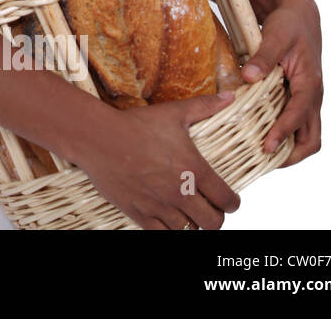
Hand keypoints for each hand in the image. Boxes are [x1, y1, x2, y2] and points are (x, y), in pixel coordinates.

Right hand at [77, 91, 240, 229]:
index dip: (232, 203)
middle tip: (208, 209)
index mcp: (194, 170)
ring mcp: (159, 206)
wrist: (97, 137)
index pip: (228, 201)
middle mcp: (181, 192)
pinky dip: (169, 230)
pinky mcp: (139, 213)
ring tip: (187, 214)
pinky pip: (163, 235)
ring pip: (190, 231)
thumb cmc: (135, 124)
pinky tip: (167, 220)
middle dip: (215, 217)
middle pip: (213, 223)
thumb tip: (230, 96)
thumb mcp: (173, 113)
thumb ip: (204, 106)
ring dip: (192, 224)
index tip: (228, 200)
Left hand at [241, 0, 321, 164]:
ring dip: (287, 149)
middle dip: (292, 155)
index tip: (267, 146)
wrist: (298, 17)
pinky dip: (281, 136)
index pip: (299, 115)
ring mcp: (306, 99)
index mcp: (310, 83)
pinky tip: (257, 137)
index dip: (283, 132)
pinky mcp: (296, 98)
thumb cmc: (288, 25)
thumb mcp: (275, 36)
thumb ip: (262, 56)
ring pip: (305, 135)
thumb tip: (248, 77)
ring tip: (259, 158)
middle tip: (264, 163)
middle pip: (312, 138)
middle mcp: (312, 96)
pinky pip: (294, 125)